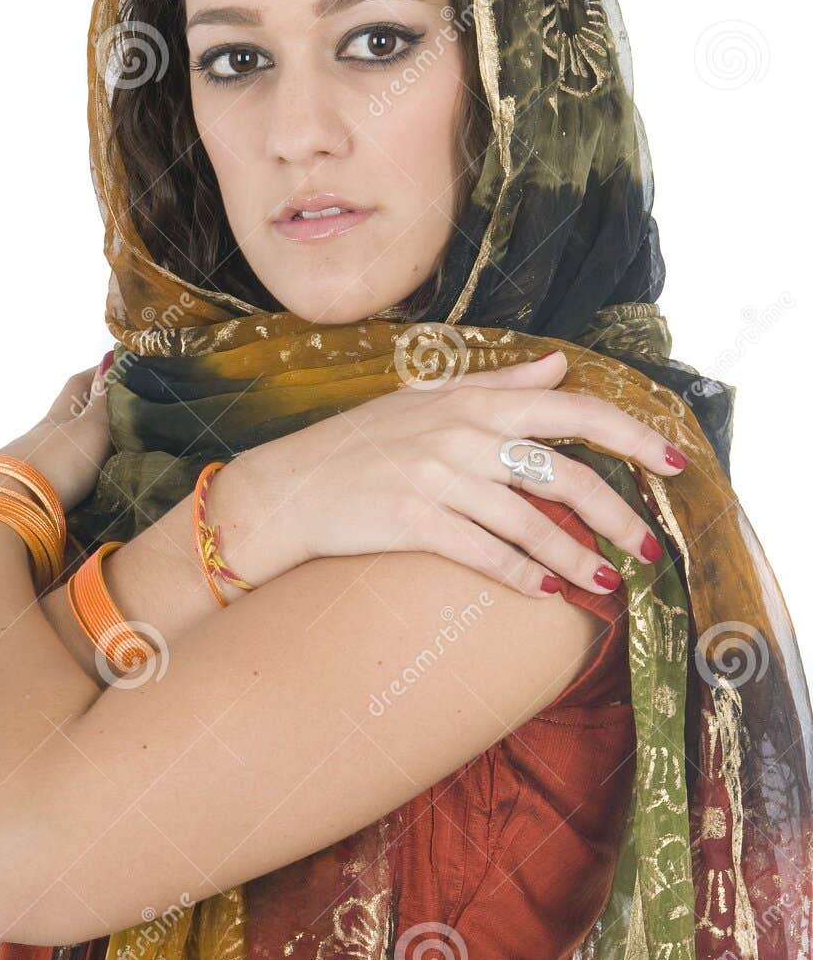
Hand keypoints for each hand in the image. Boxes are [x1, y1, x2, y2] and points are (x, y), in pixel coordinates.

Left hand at [0, 355, 114, 513]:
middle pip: (68, 418)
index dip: (97, 373)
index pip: (78, 385)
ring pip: (65, 451)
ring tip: (118, 459)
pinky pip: (63, 480)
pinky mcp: (34, 496)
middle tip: (125, 418)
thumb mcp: (88, 430)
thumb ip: (103, 403)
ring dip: (87, 450)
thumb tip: (113, 362)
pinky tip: (93, 491)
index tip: (118, 367)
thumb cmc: (54, 464)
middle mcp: (44, 439)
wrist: (8, 512)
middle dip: (92, 413)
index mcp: (58, 417)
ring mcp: (36, 468)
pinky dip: (80, 480)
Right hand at [263, 349, 685, 597]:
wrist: (286, 488)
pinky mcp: (413, 520)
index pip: (571, 409)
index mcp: (473, 401)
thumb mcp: (427, 401)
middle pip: (565, 472)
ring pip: (532, 522)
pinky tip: (545, 592)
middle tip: (649, 548)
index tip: (673, 460)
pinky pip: (483, 553)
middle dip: (618, 514)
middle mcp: (462, 434)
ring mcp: (437, 477)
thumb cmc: (357, 446)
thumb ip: (498, 385)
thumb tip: (557, 366)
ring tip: (607, 583)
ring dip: (577, 558)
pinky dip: (520, 575)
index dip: (630, 434)